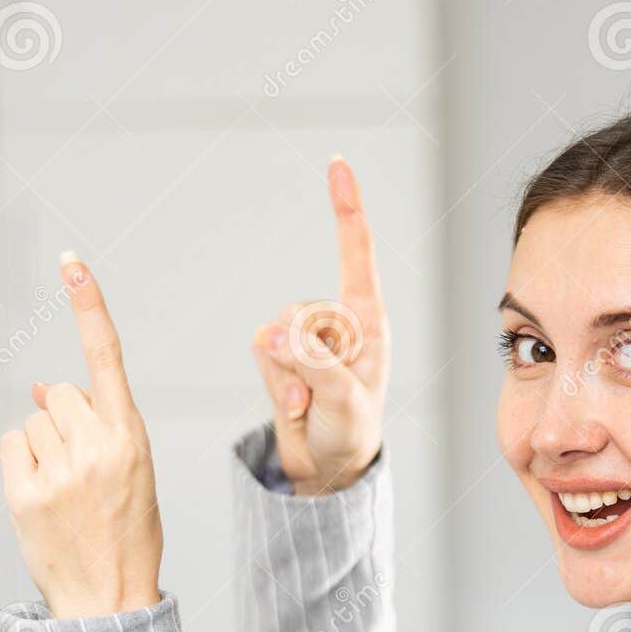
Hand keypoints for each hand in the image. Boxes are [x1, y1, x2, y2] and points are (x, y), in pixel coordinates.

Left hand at [0, 256, 162, 619]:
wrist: (110, 601)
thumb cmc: (126, 536)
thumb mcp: (132, 476)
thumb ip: (98, 427)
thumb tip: (40, 386)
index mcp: (133, 440)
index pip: (107, 359)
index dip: (89, 307)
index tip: (71, 263)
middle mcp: (97, 449)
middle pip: (60, 394)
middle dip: (65, 420)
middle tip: (83, 470)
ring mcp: (59, 471)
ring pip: (34, 420)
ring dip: (44, 446)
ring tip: (66, 492)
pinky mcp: (25, 493)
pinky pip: (11, 445)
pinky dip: (20, 464)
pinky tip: (42, 497)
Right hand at [252, 155, 388, 494]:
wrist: (327, 466)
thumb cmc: (351, 430)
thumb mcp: (345, 401)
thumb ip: (313, 365)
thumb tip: (274, 334)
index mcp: (368, 321)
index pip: (356, 255)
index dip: (346, 210)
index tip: (338, 165)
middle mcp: (337, 321)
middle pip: (302, 309)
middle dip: (307, 356)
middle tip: (325, 394)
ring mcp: (305, 336)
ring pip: (277, 331)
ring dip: (290, 375)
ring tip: (313, 404)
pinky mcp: (279, 353)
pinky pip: (262, 348)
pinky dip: (274, 382)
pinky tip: (296, 406)